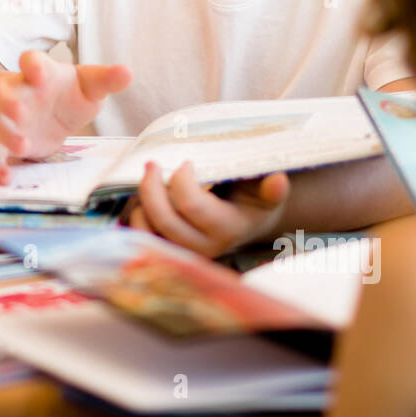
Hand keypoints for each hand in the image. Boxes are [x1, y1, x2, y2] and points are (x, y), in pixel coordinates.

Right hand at [0, 50, 130, 182]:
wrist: (54, 114)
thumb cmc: (72, 94)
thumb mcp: (91, 87)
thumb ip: (107, 80)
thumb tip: (127, 72)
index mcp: (40, 73)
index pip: (30, 60)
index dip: (32, 66)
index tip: (40, 74)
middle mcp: (18, 93)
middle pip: (0, 90)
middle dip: (6, 101)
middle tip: (19, 112)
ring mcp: (7, 118)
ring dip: (5, 134)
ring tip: (23, 147)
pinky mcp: (4, 142)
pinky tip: (7, 179)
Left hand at [129, 161, 290, 256]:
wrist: (248, 223)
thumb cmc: (254, 199)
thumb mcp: (266, 193)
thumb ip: (271, 189)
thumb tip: (277, 180)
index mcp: (227, 229)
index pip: (191, 205)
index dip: (181, 180)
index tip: (186, 163)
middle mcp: (205, 248)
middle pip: (164, 219)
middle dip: (151, 187)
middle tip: (152, 164)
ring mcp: (185, 253)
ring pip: (149, 231)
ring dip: (141, 203)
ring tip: (148, 180)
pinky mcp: (170, 253)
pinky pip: (143, 238)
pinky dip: (138, 218)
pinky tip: (144, 199)